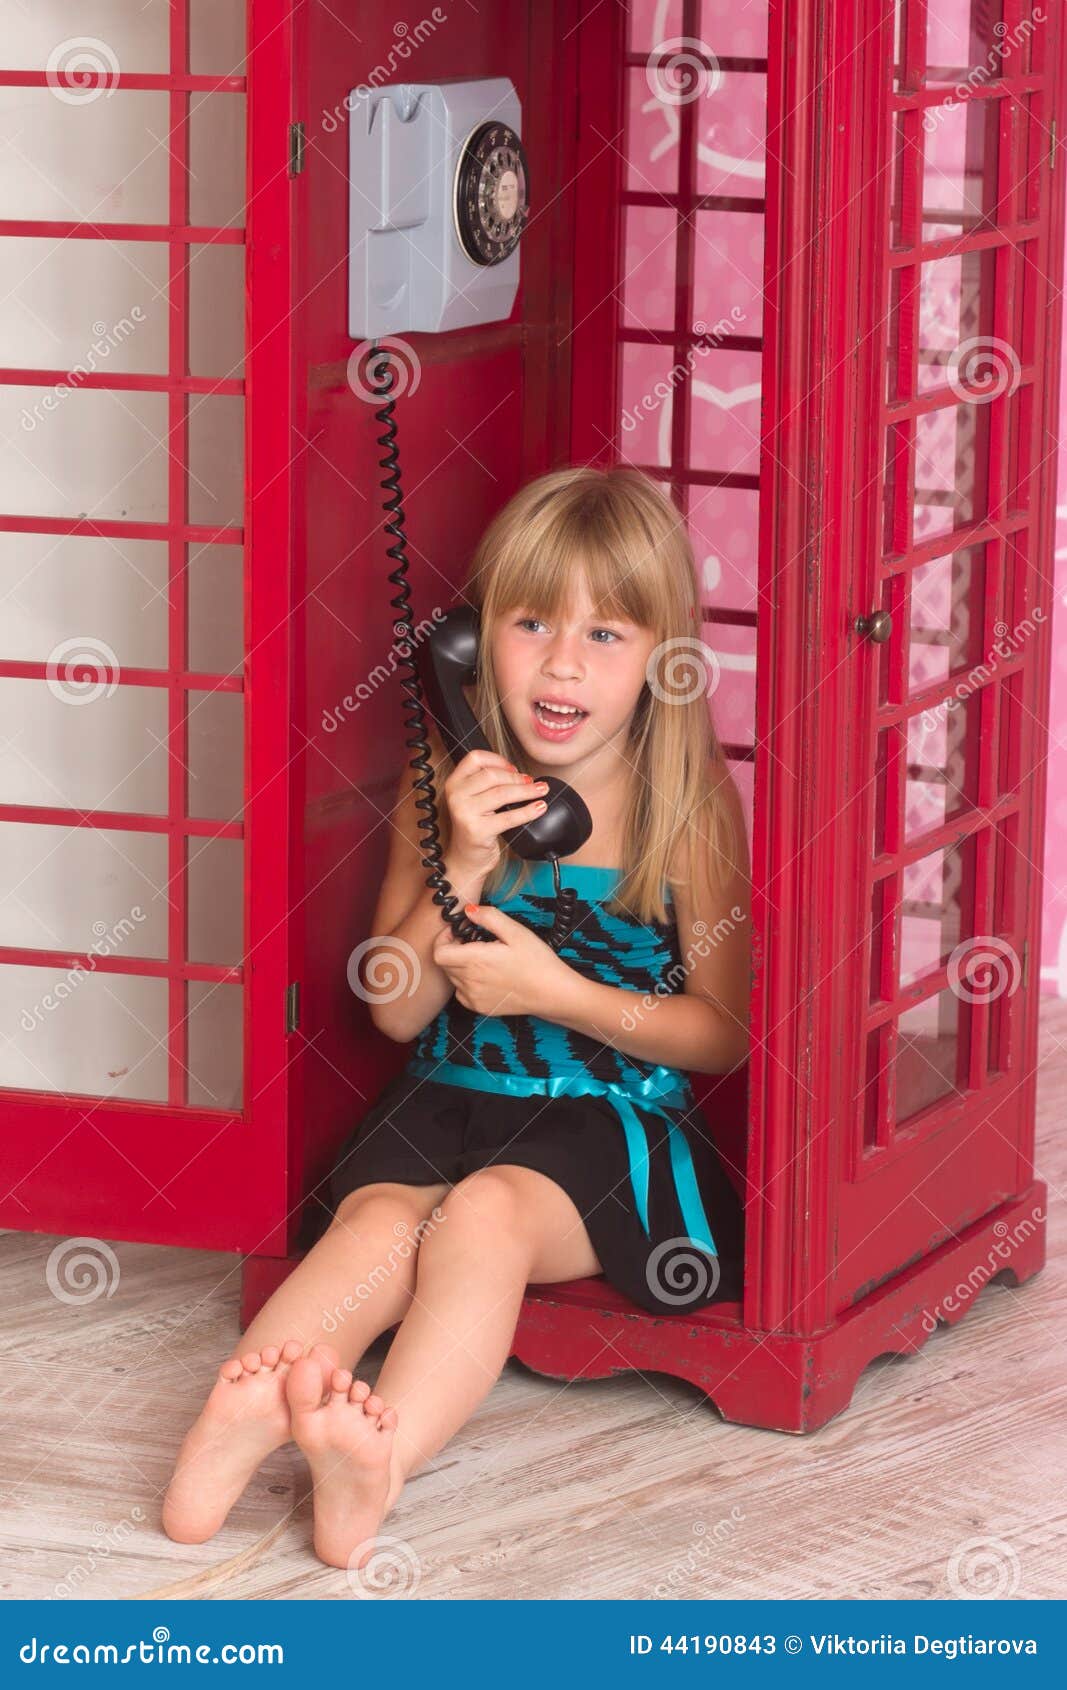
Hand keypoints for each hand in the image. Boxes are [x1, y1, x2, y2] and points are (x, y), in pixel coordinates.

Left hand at [432, 901, 572, 1017]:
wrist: (551, 992)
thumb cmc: (537, 961)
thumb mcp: (515, 931)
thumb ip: (488, 917)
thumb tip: (468, 909)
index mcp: (475, 960)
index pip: (439, 953)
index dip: (443, 939)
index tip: (457, 932)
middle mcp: (470, 981)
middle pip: (444, 964)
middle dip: (452, 949)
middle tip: (471, 942)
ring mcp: (473, 997)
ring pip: (452, 978)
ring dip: (459, 966)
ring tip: (481, 959)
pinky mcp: (479, 1008)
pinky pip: (461, 993)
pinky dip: (466, 982)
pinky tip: (484, 976)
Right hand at [443, 749, 549, 877]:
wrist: (465, 859)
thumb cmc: (474, 827)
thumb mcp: (474, 800)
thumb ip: (488, 784)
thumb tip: (520, 775)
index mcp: (454, 783)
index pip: (475, 758)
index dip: (498, 760)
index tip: (514, 768)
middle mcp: (456, 795)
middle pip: (492, 775)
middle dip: (517, 777)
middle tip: (532, 782)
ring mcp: (465, 813)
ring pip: (502, 793)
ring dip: (527, 791)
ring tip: (541, 791)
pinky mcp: (477, 830)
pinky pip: (508, 817)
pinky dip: (528, 811)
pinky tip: (538, 808)